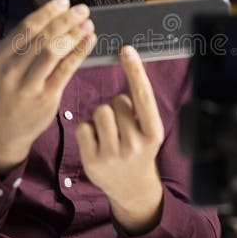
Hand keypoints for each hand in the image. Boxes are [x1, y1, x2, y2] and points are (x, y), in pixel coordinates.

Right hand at [0, 0, 95, 174]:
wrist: (7, 127)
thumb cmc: (14, 88)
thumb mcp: (10, 64)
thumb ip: (27, 43)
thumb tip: (57, 15)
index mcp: (0, 55)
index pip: (27, 27)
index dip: (48, 11)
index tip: (65, 1)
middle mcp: (11, 69)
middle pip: (42, 37)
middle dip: (65, 20)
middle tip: (83, 9)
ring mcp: (28, 85)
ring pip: (53, 52)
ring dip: (74, 34)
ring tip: (88, 24)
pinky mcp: (46, 97)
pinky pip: (66, 70)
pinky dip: (79, 52)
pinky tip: (89, 41)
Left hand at [76, 45, 164, 234]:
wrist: (132, 187)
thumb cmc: (139, 149)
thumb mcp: (149, 130)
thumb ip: (141, 105)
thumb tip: (129, 65)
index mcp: (153, 132)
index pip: (143, 95)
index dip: (135, 71)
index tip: (126, 49)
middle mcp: (135, 144)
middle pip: (115, 101)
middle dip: (117, 107)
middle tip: (122, 126)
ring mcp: (113, 154)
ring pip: (99, 111)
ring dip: (101, 116)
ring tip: (109, 133)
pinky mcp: (93, 161)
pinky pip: (83, 127)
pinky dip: (88, 130)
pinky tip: (97, 142)